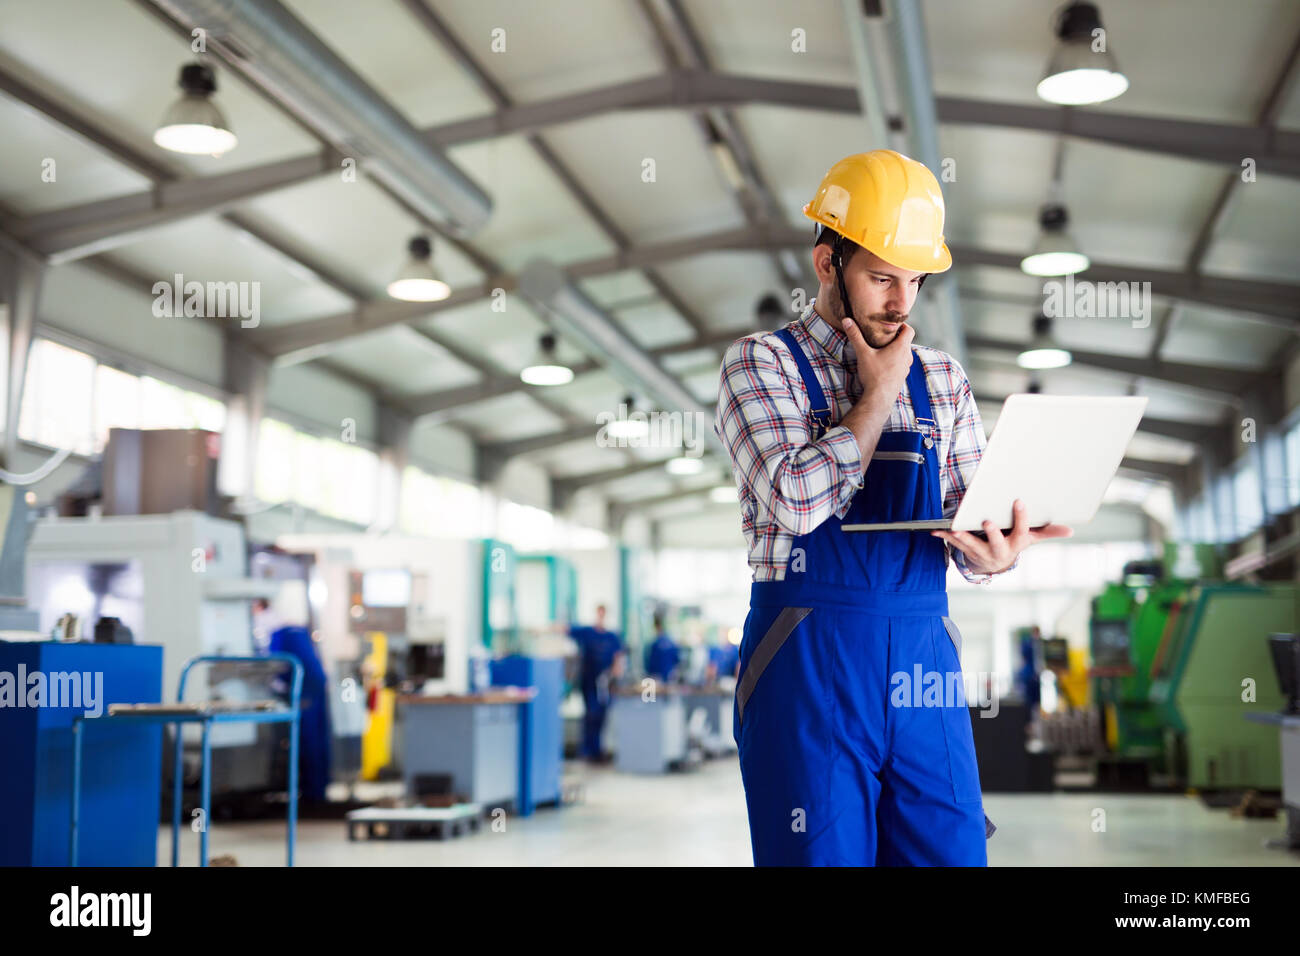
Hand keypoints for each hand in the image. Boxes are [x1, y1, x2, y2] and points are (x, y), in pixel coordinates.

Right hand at [842, 318, 913, 410]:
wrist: (879, 399)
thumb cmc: (873, 375)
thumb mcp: (863, 353)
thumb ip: (855, 336)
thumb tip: (847, 320)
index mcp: (901, 347)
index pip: (909, 330)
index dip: (902, 325)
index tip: (891, 325)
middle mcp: (907, 356)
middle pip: (906, 341)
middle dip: (896, 337)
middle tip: (883, 336)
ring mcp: (906, 368)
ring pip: (904, 353)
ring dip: (896, 350)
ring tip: (882, 350)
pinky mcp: (902, 376)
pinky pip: (901, 364)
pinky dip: (895, 361)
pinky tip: (883, 364)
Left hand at [931, 499, 1072, 574]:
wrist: (995, 564)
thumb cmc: (1013, 543)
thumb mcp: (1030, 539)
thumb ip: (1047, 532)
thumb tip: (1071, 530)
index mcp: (1016, 545)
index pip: (1021, 532)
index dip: (1021, 518)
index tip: (1019, 501)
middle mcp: (999, 551)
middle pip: (996, 543)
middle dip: (992, 533)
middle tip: (987, 522)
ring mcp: (981, 553)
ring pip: (971, 546)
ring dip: (962, 537)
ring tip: (955, 529)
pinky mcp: (966, 551)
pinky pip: (954, 545)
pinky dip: (944, 536)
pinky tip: (935, 530)